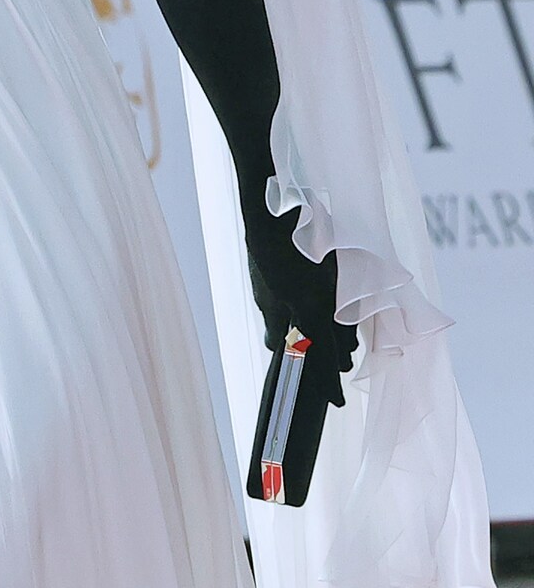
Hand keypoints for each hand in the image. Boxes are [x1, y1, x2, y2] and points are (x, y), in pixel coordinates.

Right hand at [243, 203, 354, 411]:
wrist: (268, 211)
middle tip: (333, 368)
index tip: (338, 401)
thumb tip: (353, 326)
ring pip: (279, 334)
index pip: (323, 356)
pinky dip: (283, 318)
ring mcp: (267, 299)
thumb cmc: (311, 234)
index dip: (329, 382)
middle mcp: (286, 309)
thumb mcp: (341, 267)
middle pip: (297, 351)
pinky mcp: (258, 287)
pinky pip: (271, 314)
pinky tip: (291, 305)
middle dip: (314, 362)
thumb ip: (348, 297)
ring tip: (306, 335)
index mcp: (309, 307)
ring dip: (295, 340)